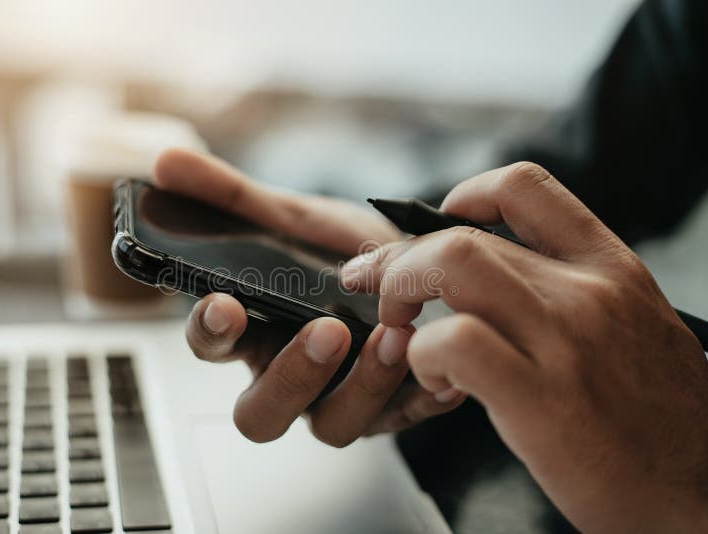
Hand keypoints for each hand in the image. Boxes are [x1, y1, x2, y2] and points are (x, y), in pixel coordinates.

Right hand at [154, 149, 466, 445]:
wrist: (413, 263)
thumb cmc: (338, 250)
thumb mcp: (293, 217)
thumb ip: (234, 196)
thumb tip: (166, 160)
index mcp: (253, 331)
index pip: (211, 345)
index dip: (211, 333)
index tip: (224, 306)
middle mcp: (287, 375)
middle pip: (262, 413)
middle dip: (292, 377)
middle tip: (327, 331)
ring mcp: (338, 398)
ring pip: (332, 426)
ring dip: (362, 385)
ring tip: (392, 335)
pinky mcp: (391, 408)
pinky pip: (401, 420)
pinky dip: (420, 396)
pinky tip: (438, 370)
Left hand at [341, 162, 707, 531]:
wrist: (703, 497)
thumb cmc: (659, 420)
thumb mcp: (634, 328)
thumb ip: (573, 293)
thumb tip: (497, 276)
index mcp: (611, 270)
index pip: (525, 187)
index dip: (466, 195)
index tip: (439, 222)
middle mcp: (588, 292)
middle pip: (461, 235)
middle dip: (397, 258)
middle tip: (374, 285)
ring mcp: (565, 341)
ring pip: (451, 264)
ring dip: (400, 290)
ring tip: (396, 329)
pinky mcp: (540, 398)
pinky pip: (451, 341)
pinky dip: (421, 356)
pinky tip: (432, 380)